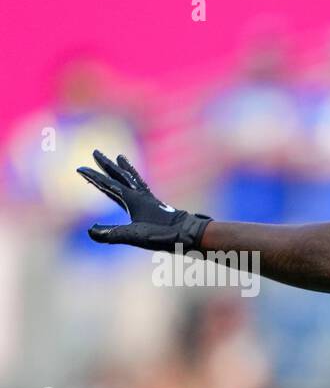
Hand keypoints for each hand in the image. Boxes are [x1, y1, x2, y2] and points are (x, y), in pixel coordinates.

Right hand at [77, 150, 210, 250]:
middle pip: (121, 176)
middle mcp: (141, 195)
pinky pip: (144, 187)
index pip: (109, 185)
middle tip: (96, 152)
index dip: (93, 177)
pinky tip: (138, 184)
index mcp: (133, 200)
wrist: (191, 234)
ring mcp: (150, 199)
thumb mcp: (136, 236)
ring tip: (120, 157)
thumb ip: (113, 233)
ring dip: (124, 168)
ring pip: (133, 178)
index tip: (79, 168)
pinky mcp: (158, 205)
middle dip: (107, 165)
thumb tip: (90, 231)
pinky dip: (138, 181)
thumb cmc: (164, 235)